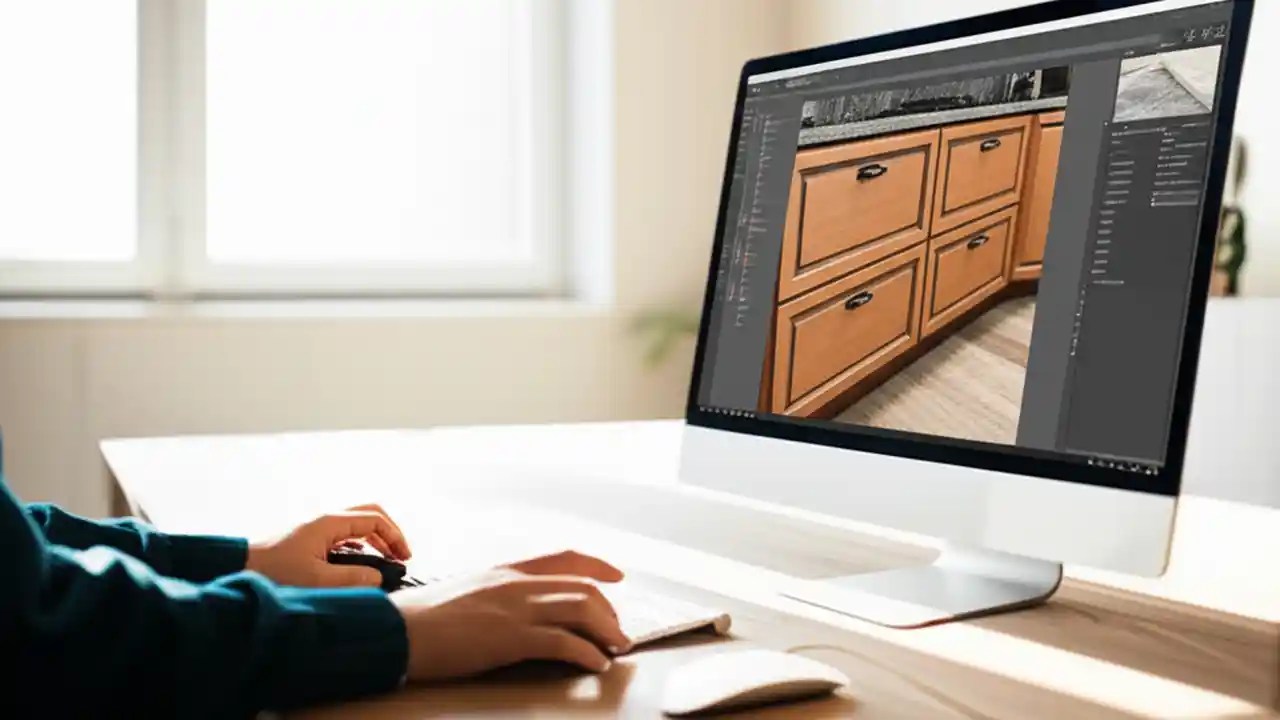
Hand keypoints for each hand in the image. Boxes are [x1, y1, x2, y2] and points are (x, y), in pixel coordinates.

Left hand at [246, 504, 411, 587]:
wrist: (237, 568)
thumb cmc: (274, 573)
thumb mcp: (317, 580)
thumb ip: (354, 578)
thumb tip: (379, 578)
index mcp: (329, 522)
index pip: (375, 519)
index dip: (395, 537)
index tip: (404, 559)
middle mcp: (325, 518)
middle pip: (369, 514)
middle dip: (390, 533)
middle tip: (401, 556)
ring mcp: (317, 527)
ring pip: (357, 524)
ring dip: (377, 540)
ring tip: (387, 562)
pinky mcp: (310, 538)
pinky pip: (345, 534)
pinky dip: (362, 545)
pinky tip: (362, 564)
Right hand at [391, 550, 628, 680]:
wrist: (397, 629)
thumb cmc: (423, 617)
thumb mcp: (468, 591)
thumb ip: (497, 594)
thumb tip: (518, 609)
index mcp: (506, 570)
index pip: (565, 557)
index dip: (597, 565)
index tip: (616, 576)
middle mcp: (517, 583)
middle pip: (582, 586)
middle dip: (609, 610)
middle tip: (616, 631)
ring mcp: (516, 608)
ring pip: (582, 608)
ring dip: (607, 630)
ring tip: (616, 648)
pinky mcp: (512, 637)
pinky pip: (564, 642)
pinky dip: (588, 653)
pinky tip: (595, 664)